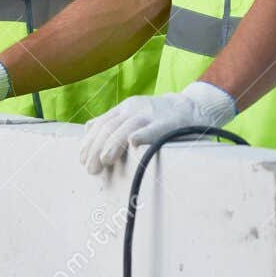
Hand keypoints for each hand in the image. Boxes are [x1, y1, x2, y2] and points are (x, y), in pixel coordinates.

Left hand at [77, 81, 236, 173]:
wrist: (193, 107)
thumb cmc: (160, 117)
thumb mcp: (133, 113)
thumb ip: (112, 121)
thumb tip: (87, 132)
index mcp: (126, 108)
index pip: (101, 123)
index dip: (89, 142)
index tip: (82, 160)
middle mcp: (135, 109)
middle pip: (110, 126)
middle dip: (97, 148)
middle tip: (91, 169)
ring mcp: (152, 114)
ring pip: (128, 126)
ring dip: (113, 143)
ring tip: (105, 160)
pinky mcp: (169, 123)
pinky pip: (155, 128)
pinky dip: (143, 134)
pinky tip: (133, 142)